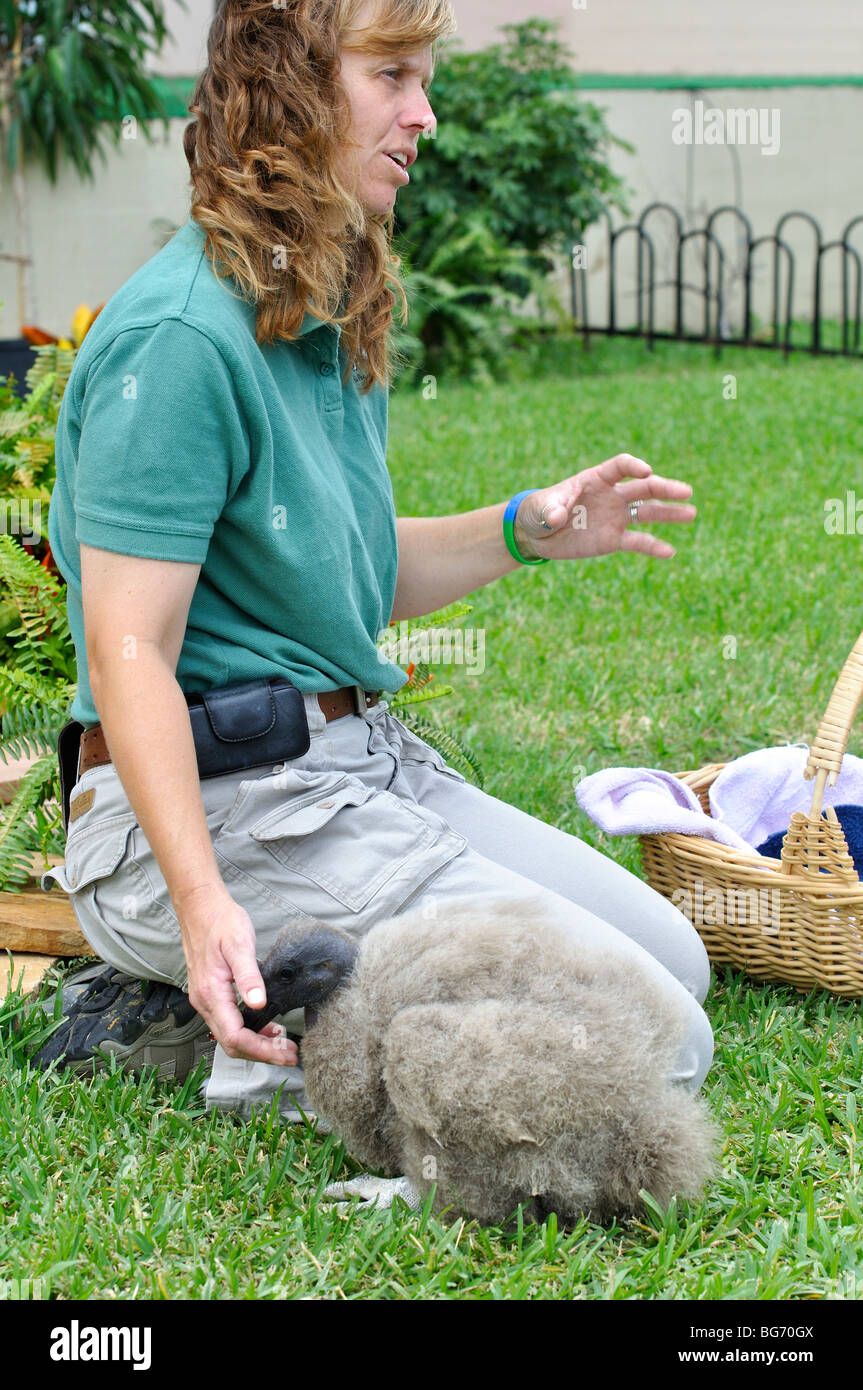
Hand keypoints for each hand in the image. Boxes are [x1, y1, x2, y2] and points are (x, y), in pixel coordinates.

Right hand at [176, 883, 298, 1066]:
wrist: (199, 907)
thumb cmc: (220, 922)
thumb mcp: (239, 945)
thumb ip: (249, 976)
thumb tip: (259, 1004)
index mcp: (212, 993)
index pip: (235, 1037)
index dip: (262, 1049)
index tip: (285, 1052)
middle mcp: (205, 1002)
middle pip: (232, 1044)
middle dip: (262, 1053)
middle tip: (290, 1054)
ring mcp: (205, 1000)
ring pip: (229, 1037)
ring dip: (256, 1045)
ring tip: (282, 1044)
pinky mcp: (210, 995)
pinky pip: (227, 1024)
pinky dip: (248, 1032)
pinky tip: (266, 1027)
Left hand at [512, 453, 695, 561]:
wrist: (538, 535)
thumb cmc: (538, 511)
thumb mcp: (540, 508)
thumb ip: (550, 509)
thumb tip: (557, 517)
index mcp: (596, 479)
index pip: (620, 467)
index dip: (634, 467)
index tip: (645, 472)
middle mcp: (612, 495)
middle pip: (643, 487)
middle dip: (664, 488)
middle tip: (686, 492)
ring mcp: (616, 517)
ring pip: (647, 512)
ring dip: (669, 513)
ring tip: (691, 513)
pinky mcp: (614, 539)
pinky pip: (637, 541)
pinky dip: (653, 546)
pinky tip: (670, 552)